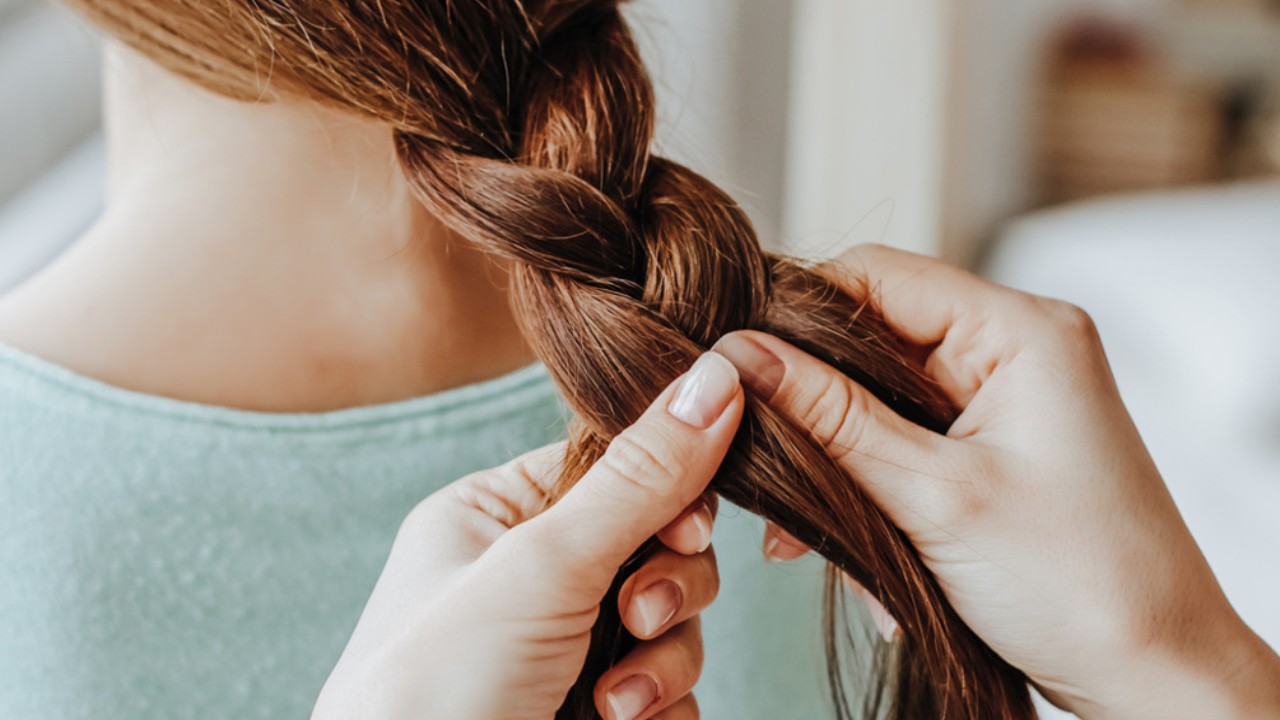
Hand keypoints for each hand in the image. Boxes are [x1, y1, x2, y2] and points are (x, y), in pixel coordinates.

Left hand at [312, 352, 743, 719]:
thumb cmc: (436, 691)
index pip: (611, 465)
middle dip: (667, 586)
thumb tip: (717, 378)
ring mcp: (563, 646)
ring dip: (664, 658)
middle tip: (637, 616)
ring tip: (617, 700)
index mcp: (494, 517)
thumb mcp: (541, 567)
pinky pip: (670, 686)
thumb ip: (638, 479)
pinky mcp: (594, 707)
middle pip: (658, 543)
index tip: (688, 524)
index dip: (665, 488)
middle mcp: (530, 576)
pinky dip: (661, 706)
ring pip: (673, 620)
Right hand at [712, 245, 1279, 718]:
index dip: (794, 314)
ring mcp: (1005, 400)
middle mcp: (1015, 349)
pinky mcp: (995, 448)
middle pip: (870, 340)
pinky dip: (869, 489)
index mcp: (1019, 330)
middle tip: (757, 462)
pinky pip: (905, 444)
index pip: (876, 276)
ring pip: (878, 400)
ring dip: (836, 463)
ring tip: (800, 537)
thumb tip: (739, 355)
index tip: (733, 367)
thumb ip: (830, 418)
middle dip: (812, 408)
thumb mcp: (934, 497)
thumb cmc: (1079, 587)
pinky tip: (851, 554)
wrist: (1156, 678)